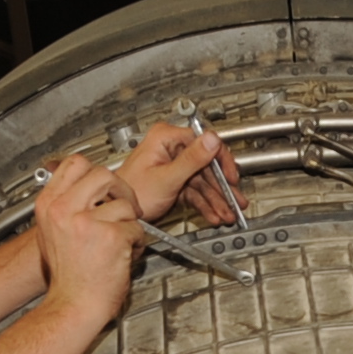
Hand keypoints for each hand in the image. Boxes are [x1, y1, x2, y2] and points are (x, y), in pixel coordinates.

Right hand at [30, 154, 143, 327]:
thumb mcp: (52, 232)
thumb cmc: (67, 276)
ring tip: (123, 239)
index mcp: (49, 204)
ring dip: (130, 222)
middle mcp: (65, 209)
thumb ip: (65, 207)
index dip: (95, 170)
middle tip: (126, 202)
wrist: (73, 305)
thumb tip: (84, 189)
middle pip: (102, 174)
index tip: (105, 184)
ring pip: (124, 204)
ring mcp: (88, 222)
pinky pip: (136, 229)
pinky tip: (126, 254)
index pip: (74, 164)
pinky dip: (137, 242)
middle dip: (121, 188)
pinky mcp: (111, 237)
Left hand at [115, 122, 239, 226]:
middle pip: (206, 166)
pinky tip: (214, 215)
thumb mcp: (167, 176)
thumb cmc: (132, 192)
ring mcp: (172, 166)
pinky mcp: (173, 181)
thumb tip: (212, 139)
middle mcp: (170, 149)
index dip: (221, 161)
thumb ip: (192, 159)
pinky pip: (194, 192)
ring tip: (227, 214)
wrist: (117, 211)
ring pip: (203, 182)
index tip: (231, 178)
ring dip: (216, 200)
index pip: (204, 143)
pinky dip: (205, 205)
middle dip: (221, 189)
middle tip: (236, 202)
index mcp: (166, 138)